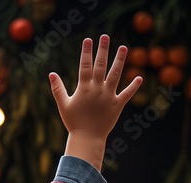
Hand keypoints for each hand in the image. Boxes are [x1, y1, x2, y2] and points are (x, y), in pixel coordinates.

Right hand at [50, 36, 141, 170]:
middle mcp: (97, 89)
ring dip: (120, 60)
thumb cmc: (73, 122)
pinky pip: (127, 94)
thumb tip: (51, 74)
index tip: (88, 40)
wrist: (87, 138)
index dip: (86, 52)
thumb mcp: (63, 104)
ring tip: (124, 47)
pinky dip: (134, 86)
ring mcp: (109, 96)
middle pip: (101, 65)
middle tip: (105, 36)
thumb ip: (58, 89)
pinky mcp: (118, 105)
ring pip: (115, 75)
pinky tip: (140, 77)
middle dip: (103, 50)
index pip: (85, 65)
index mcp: (84, 88)